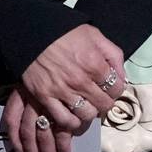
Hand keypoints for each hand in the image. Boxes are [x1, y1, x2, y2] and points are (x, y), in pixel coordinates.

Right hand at [1, 24, 125, 151]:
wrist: (30, 30)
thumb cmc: (63, 31)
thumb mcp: (94, 34)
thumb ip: (112, 53)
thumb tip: (121, 75)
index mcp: (95, 64)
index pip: (117, 89)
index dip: (116, 88)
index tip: (109, 86)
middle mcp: (81, 81)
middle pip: (104, 105)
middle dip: (104, 102)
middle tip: (98, 97)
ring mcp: (62, 91)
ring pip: (87, 115)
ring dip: (89, 112)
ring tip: (85, 105)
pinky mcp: (45, 97)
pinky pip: (64, 120)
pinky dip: (72, 122)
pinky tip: (72, 114)